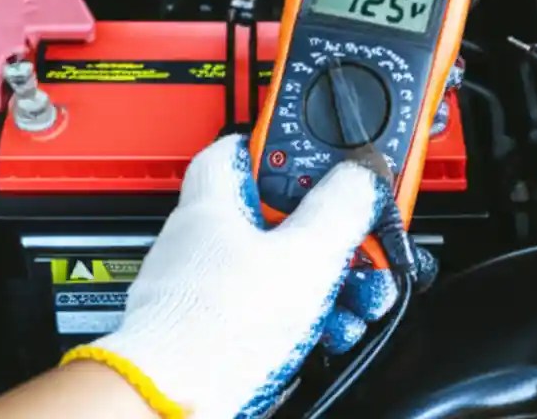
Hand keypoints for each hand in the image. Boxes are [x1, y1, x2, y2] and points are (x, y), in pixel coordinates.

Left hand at [69, 135, 399, 417]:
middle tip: (362, 244)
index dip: (295, 145)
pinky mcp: (218, 325)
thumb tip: (362, 174)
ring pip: (283, 263)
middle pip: (283, 212)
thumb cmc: (212, 327)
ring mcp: (208, 283)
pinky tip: (329, 327)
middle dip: (333, 233)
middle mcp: (205, 236)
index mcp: (215, 199)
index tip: (333, 156)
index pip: (250, 143)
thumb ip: (339, 206)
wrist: (174, 401)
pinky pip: (271, 305)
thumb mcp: (303, 254)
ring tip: (357, 296)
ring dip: (330, 279)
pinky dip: (306, 312)